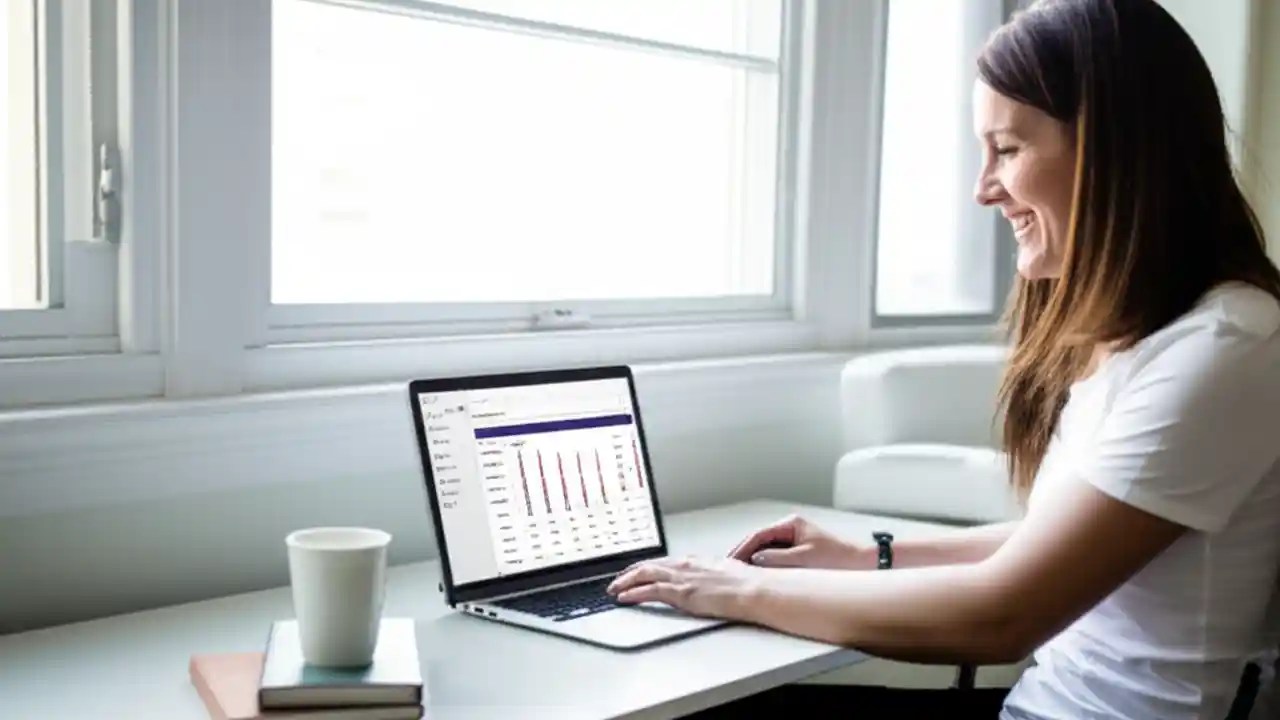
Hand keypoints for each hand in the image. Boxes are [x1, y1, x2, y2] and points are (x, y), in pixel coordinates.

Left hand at [605, 555, 761, 618]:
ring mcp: (681, 578)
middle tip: (617, 579)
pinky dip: (633, 593)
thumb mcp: (723, 572)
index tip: (636, 571)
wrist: (752, 589)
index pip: (662, 562)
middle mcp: (684, 565)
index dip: (645, 567)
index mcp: (694, 560)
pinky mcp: (680, 593)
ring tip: (613, 589)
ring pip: (643, 575)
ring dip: (625, 582)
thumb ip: (710, 575)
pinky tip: (623, 597)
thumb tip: (709, 580)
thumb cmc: (745, 582)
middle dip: (629, 573)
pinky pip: (649, 591)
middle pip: (648, 566)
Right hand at [728, 514, 867, 568]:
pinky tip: (759, 578)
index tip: (731, 562)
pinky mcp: (798, 554)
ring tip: (741, 576)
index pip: (758, 535)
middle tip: (730, 571)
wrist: (862, 566)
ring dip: (754, 563)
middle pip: (759, 542)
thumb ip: (777, 559)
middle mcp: (790, 530)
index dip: (742, 549)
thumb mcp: (805, 559)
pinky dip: (765, 567)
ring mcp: (794, 542)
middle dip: (745, 556)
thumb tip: (754, 560)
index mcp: (791, 524)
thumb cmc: (839, 559)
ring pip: (766, 552)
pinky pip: (775, 559)